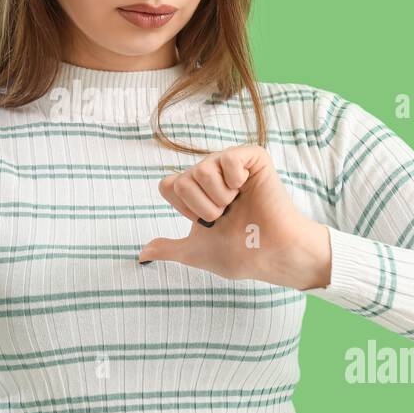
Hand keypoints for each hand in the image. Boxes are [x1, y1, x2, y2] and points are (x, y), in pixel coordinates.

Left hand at [137, 145, 332, 290]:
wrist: (271, 255)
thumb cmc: (240, 253)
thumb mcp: (195, 252)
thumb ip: (169, 248)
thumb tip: (142, 253)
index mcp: (197, 191)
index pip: (169, 186)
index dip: (185, 209)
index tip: (205, 222)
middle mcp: (212, 174)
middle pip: (183, 180)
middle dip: (203, 207)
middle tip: (227, 215)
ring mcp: (231, 164)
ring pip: (201, 170)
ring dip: (220, 197)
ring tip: (238, 205)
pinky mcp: (252, 157)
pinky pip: (227, 158)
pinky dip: (236, 180)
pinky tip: (248, 189)